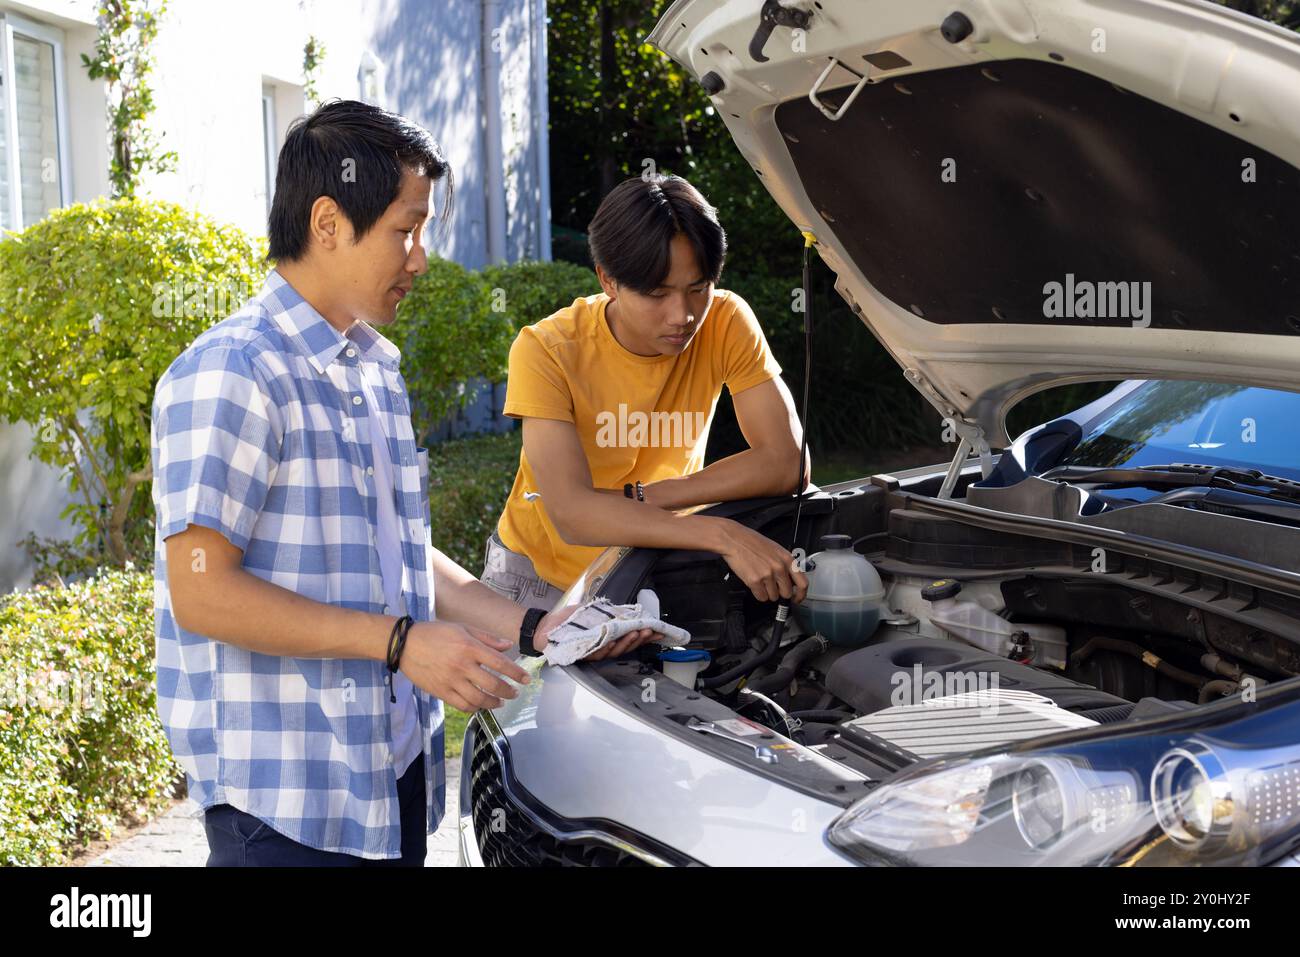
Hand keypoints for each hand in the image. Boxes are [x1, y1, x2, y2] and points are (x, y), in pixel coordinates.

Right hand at [398, 620, 531, 711]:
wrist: (404, 645)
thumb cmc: (435, 633)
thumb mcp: (462, 628)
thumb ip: (487, 638)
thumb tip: (508, 646)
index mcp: (469, 647)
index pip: (500, 664)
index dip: (516, 673)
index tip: (526, 679)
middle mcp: (462, 665)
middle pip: (493, 685)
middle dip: (508, 692)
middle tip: (514, 693)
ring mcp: (451, 681)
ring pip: (479, 699)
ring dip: (494, 703)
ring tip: (500, 702)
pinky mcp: (441, 692)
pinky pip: (462, 705)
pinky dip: (475, 708)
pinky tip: (481, 705)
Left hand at [534, 603, 662, 660]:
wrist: (544, 626)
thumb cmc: (566, 621)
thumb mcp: (589, 612)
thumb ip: (605, 612)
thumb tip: (623, 608)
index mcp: (605, 639)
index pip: (627, 639)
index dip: (643, 637)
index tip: (658, 632)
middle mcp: (601, 648)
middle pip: (623, 647)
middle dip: (638, 639)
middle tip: (649, 631)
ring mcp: (591, 652)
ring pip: (613, 651)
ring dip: (626, 643)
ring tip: (636, 634)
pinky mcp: (580, 655)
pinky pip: (595, 653)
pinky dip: (605, 647)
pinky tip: (613, 642)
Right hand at [714, 519, 808, 603]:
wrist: (734, 539)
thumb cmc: (751, 542)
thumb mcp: (775, 549)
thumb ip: (784, 564)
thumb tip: (790, 580)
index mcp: (787, 559)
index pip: (802, 583)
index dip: (801, 595)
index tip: (797, 599)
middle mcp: (779, 568)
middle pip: (787, 593)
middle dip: (780, 593)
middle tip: (772, 587)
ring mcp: (767, 575)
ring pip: (773, 596)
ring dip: (767, 593)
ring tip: (760, 581)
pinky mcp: (755, 581)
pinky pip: (761, 597)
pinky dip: (758, 593)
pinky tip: (754, 583)